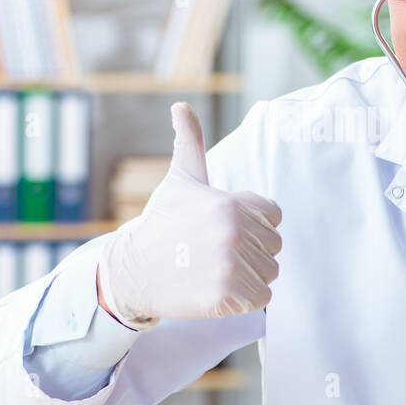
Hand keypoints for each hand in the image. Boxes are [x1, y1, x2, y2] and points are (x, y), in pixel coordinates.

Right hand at [97, 102, 281, 326]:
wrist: (131, 270)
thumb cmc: (161, 223)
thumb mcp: (180, 179)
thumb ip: (190, 142)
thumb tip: (181, 106)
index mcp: (229, 203)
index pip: (273, 215)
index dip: (252, 223)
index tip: (222, 228)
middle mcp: (233, 232)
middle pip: (274, 246)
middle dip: (251, 250)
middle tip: (215, 251)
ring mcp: (230, 265)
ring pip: (270, 273)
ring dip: (248, 275)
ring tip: (215, 269)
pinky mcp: (226, 296)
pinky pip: (261, 298)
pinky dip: (244, 298)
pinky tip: (217, 288)